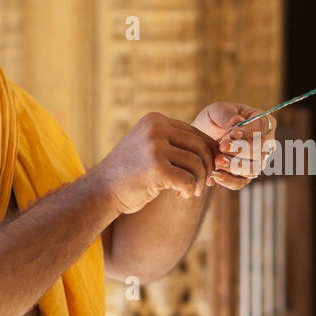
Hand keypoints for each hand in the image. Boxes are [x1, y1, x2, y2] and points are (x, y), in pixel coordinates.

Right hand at [95, 112, 219, 213]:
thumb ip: (174, 144)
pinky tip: (183, 195)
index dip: (207, 153)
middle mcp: (156, 128)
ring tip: (191, 191)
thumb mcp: (150, 148)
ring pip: (197, 163)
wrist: (100, 191)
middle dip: (207, 167)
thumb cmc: (130, 174)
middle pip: (200, 146)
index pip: (195, 132)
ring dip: (200, 181)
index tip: (207, 170)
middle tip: (205, 184)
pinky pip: (189, 179)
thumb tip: (215, 150)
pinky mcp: (156, 167)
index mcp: (155, 120)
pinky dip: (190, 190)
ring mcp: (155, 146)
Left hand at [191, 102, 277, 190]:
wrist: (202, 137)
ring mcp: (256, 161)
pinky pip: (241, 182)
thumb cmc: (214, 120)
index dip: (249, 132)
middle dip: (241, 150)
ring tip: (217, 160)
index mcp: (263, 122)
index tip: (232, 133)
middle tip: (222, 146)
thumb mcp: (217, 110)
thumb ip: (226, 114)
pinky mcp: (244, 175)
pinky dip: (230, 181)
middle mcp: (265, 144)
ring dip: (235, 166)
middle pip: (260, 150)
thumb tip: (237, 122)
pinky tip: (217, 175)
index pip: (262, 128)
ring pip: (253, 168)